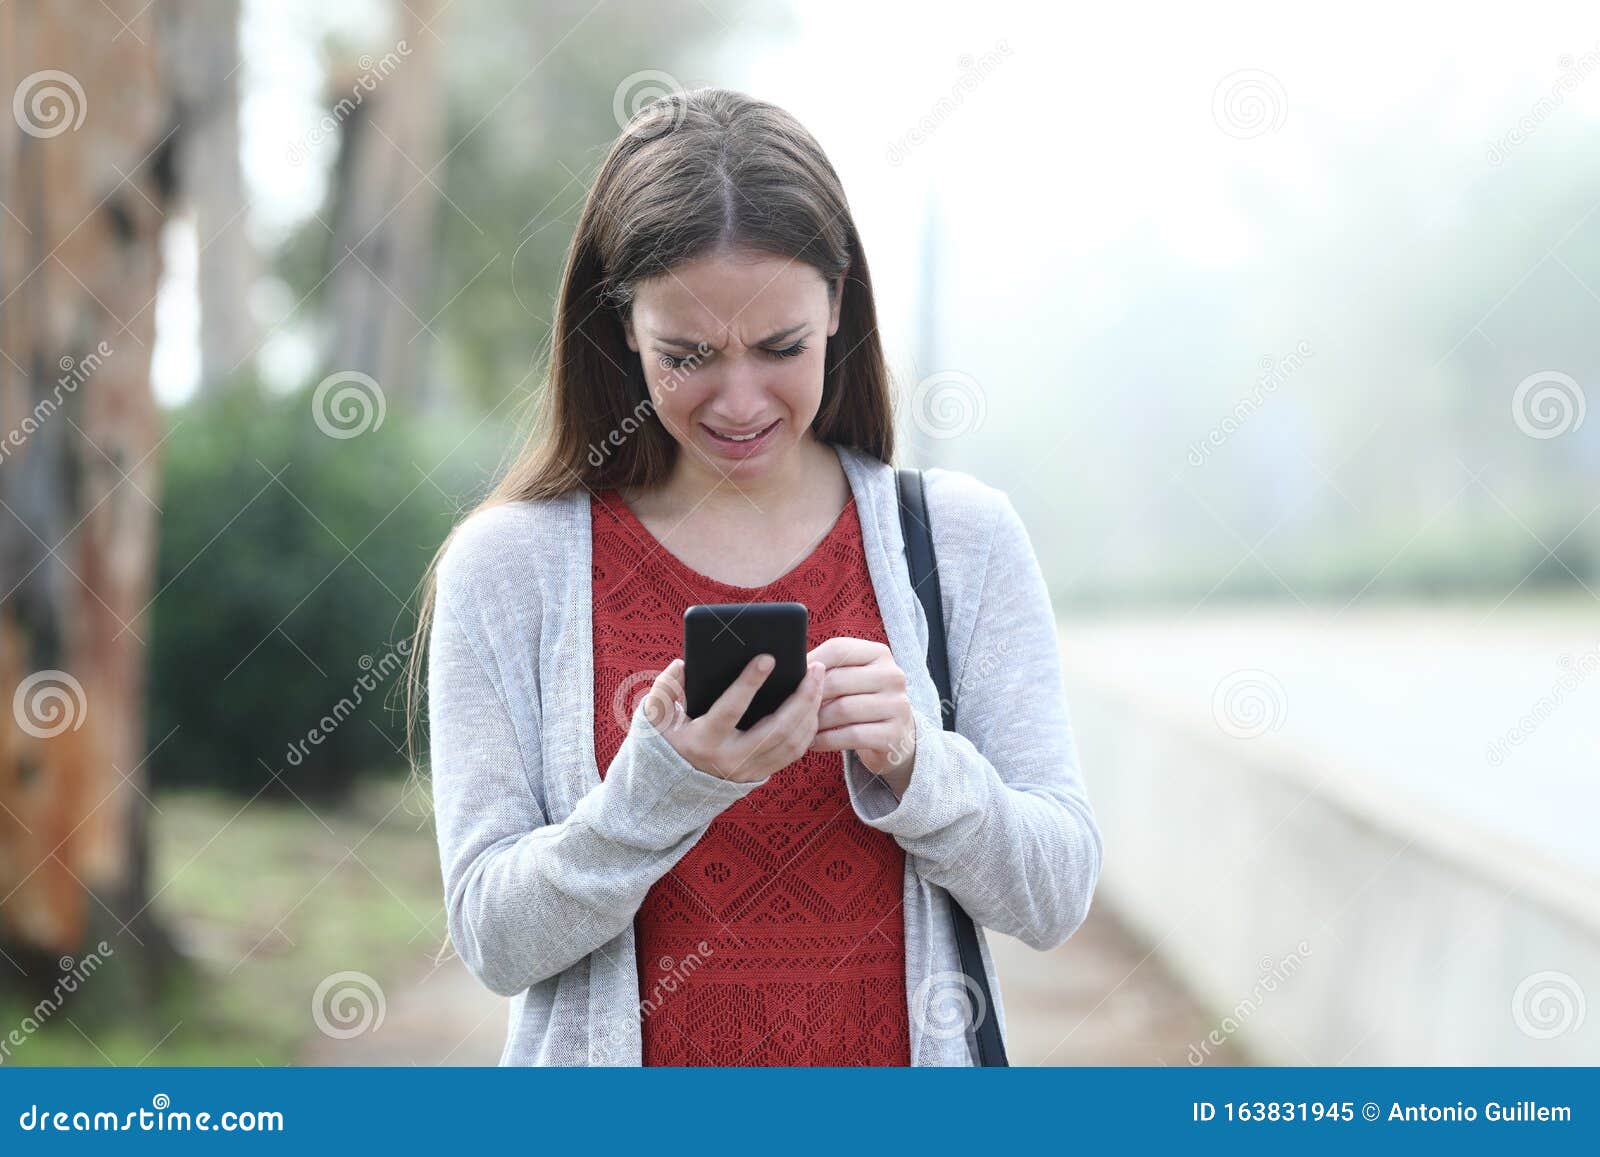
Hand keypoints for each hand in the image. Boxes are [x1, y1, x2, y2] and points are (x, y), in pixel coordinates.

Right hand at [639, 654, 825, 783]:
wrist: (673, 788)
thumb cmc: (667, 741)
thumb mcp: (655, 716)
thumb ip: (665, 688)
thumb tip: (684, 664)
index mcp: (703, 741)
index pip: (730, 710)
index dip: (748, 684)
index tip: (768, 658)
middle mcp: (730, 760)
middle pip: (777, 729)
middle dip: (801, 697)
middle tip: (815, 667)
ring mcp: (749, 770)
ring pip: (792, 742)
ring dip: (811, 709)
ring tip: (818, 679)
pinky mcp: (761, 774)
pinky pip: (795, 752)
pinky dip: (809, 726)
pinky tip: (814, 702)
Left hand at [806, 637, 916, 795]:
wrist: (894, 736)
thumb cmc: (860, 700)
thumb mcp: (850, 677)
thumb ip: (825, 668)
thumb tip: (789, 668)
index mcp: (879, 654)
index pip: (838, 649)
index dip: (811, 663)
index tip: (792, 677)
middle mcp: (893, 676)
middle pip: (837, 680)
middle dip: (810, 696)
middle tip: (792, 708)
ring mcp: (898, 705)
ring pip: (843, 709)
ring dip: (816, 721)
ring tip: (802, 726)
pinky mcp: (894, 734)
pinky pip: (852, 735)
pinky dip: (827, 740)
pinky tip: (814, 742)